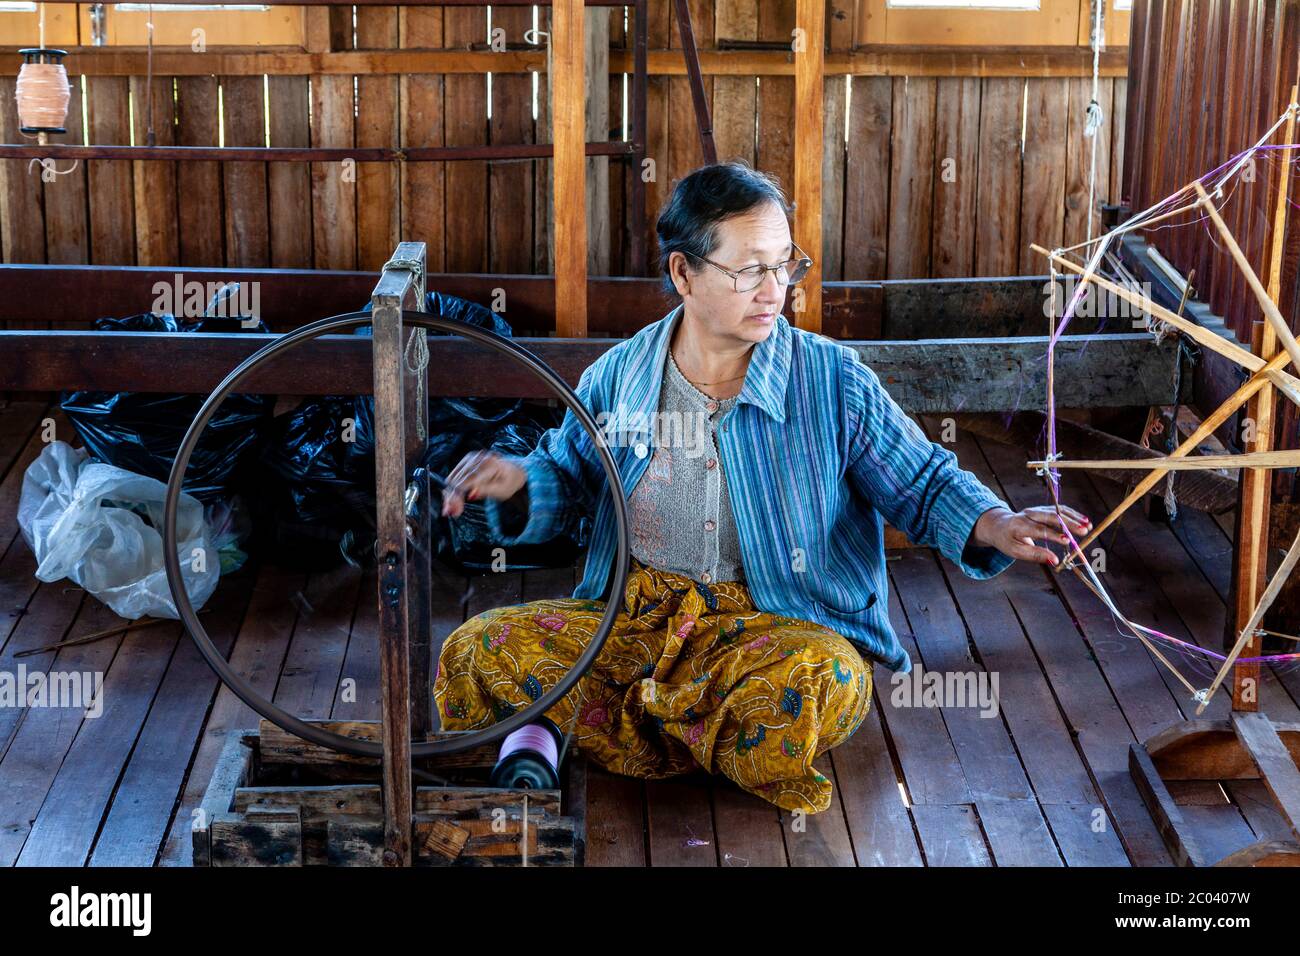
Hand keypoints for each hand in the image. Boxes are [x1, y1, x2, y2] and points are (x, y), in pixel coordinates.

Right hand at [440, 450, 527, 518]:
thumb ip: (486, 491)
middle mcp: (478, 457)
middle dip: (452, 498)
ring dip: (451, 494)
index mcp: (490, 464)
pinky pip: (454, 475)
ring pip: (452, 478)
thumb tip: (470, 494)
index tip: (455, 511)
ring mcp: (471, 457)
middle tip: (453, 512)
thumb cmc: (509, 482)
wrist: (513, 471)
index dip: (458, 496)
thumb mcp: (502, 490)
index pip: (467, 481)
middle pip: (457, 479)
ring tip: (454, 509)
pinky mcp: (466, 460)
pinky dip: (452, 488)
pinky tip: (455, 499)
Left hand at [971, 504, 1091, 566]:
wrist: (999, 525)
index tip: (1067, 541)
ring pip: (1056, 510)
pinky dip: (1072, 514)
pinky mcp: (1042, 509)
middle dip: (1069, 523)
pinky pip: (1059, 509)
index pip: (1039, 530)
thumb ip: (1035, 555)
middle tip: (1084, 531)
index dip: (1053, 535)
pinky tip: (1083, 520)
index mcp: (1019, 526)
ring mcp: (1036, 510)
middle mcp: (1028, 514)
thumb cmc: (1007, 541)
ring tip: (1088, 525)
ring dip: (1073, 517)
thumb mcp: (1016, 551)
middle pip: (1050, 517)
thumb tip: (1055, 561)